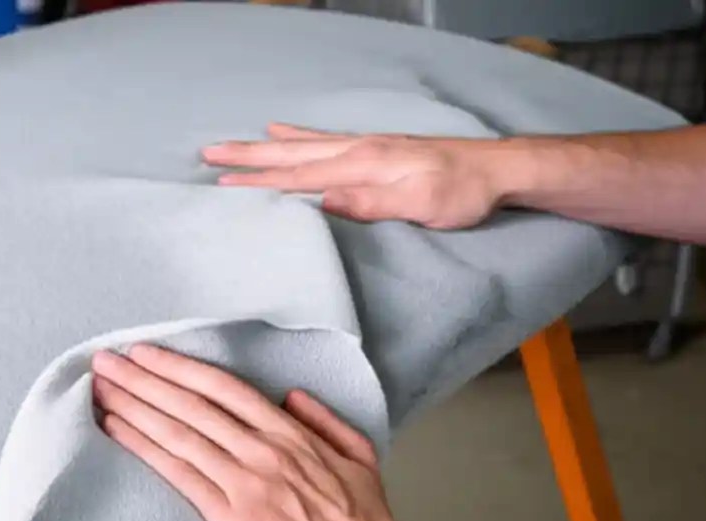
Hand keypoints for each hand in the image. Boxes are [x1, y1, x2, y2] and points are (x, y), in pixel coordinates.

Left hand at [91, 344, 410, 520]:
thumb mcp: (362, 462)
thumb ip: (329, 424)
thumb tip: (294, 396)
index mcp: (293, 435)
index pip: (225, 388)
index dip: (181, 367)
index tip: (148, 353)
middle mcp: (263, 449)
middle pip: (192, 402)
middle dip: (144, 377)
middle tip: (105, 360)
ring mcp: (245, 481)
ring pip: (179, 430)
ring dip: (135, 404)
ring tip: (100, 387)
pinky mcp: (231, 517)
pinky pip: (178, 472)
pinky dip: (143, 446)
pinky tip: (116, 430)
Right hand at [203, 123, 507, 229]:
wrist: (496, 169)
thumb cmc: (463, 193)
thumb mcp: (423, 205)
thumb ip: (373, 203)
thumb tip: (325, 200)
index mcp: (363, 166)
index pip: (301, 177)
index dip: (261, 182)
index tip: (224, 182)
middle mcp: (357, 150)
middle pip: (291, 154)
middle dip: (248, 155)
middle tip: (208, 152)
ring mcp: (363, 146)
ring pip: (301, 145)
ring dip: (264, 145)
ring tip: (231, 142)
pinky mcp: (371, 148)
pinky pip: (321, 139)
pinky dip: (296, 135)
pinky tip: (281, 130)